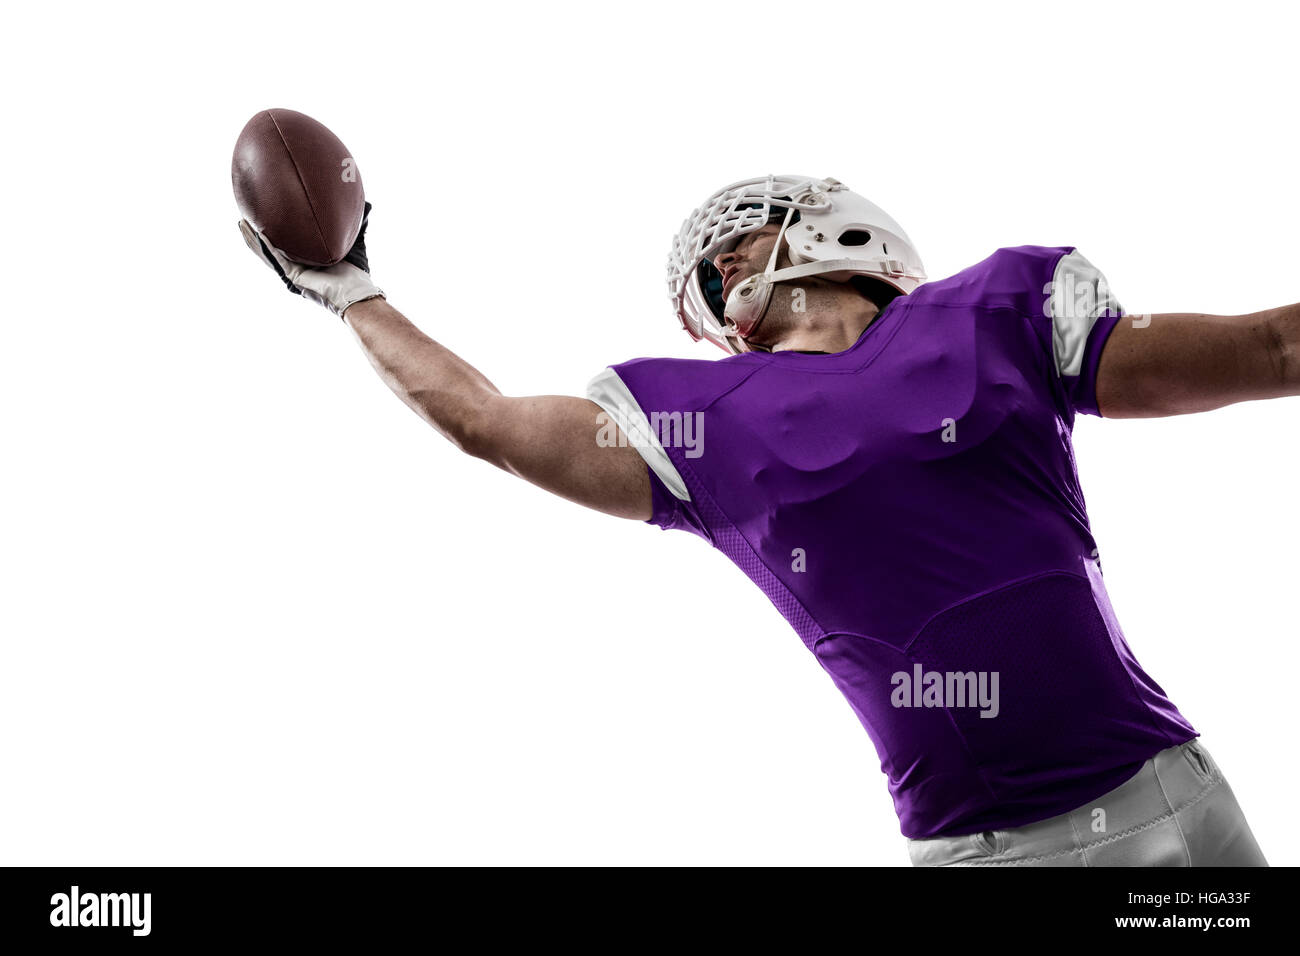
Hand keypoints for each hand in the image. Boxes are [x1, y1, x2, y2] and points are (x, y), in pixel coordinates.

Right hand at [238, 201, 383, 316]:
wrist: (356, 291)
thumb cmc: (357, 271)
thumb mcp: (353, 241)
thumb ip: (355, 224)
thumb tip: (366, 203)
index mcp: (306, 259)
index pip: (286, 242)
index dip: (275, 229)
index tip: (266, 212)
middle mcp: (296, 266)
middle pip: (270, 247)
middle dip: (256, 232)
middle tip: (244, 216)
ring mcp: (293, 272)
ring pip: (266, 253)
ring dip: (252, 238)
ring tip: (241, 222)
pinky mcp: (292, 277)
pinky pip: (274, 259)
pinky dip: (263, 246)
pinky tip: (255, 233)